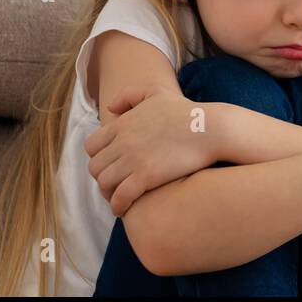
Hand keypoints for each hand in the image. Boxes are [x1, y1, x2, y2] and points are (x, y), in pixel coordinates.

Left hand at [84, 86, 217, 215]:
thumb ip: (129, 95)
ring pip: (104, 183)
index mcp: (122, 124)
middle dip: (103, 177)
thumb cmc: (187, 112)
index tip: (110, 165)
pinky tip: (124, 209)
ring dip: (109, 193)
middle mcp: (123, 142)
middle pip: (95, 167)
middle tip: (115, 184)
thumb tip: (110, 109)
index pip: (91, 146)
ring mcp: (133, 159)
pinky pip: (120, 196)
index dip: (98, 158)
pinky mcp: (146, 176)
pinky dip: (118, 205)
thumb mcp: (156, 92)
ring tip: (119, 198)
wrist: (210, 129)